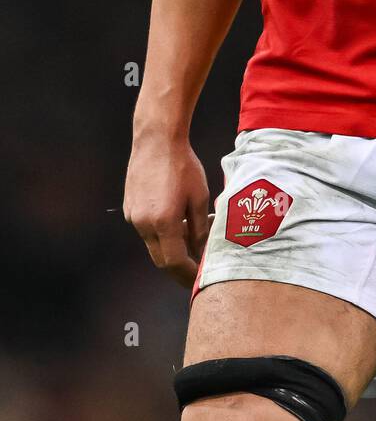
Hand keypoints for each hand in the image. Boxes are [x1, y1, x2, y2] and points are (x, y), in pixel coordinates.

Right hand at [123, 124, 211, 286]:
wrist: (156, 140)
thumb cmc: (183, 166)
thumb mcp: (199, 198)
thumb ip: (200, 229)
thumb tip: (202, 252)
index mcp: (163, 222)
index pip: (175, 262)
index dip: (188, 274)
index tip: (200, 279)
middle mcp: (143, 224)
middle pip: (161, 259)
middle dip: (179, 268)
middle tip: (197, 269)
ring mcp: (133, 217)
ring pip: (153, 245)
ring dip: (171, 248)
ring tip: (192, 236)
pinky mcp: (129, 209)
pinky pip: (146, 230)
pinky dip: (161, 234)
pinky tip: (177, 220)